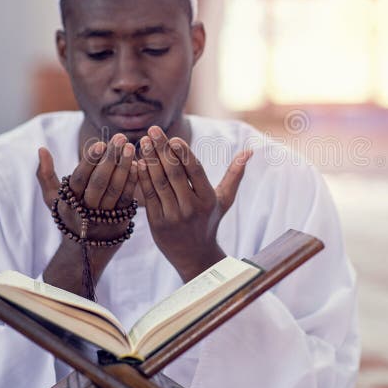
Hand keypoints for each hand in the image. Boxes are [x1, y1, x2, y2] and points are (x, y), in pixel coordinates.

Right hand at [36, 134, 137, 292]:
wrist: (85, 253)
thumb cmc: (69, 216)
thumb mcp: (52, 199)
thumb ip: (46, 174)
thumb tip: (41, 149)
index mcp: (69, 201)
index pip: (79, 179)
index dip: (89, 161)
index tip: (100, 143)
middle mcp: (86, 210)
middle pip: (99, 183)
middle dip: (110, 159)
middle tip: (120, 139)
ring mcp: (105, 217)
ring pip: (116, 190)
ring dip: (124, 167)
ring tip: (130, 147)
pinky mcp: (122, 221)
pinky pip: (128, 199)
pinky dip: (133, 181)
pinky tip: (139, 164)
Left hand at [136, 126, 252, 281]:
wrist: (195, 256)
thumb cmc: (209, 221)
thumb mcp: (224, 199)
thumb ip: (235, 174)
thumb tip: (249, 150)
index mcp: (208, 199)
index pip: (195, 170)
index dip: (184, 153)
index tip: (174, 138)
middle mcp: (192, 208)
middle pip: (175, 173)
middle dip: (162, 149)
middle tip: (152, 131)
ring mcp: (174, 216)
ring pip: (159, 182)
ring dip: (150, 159)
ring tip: (143, 142)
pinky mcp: (158, 224)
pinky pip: (148, 196)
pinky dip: (142, 178)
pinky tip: (138, 162)